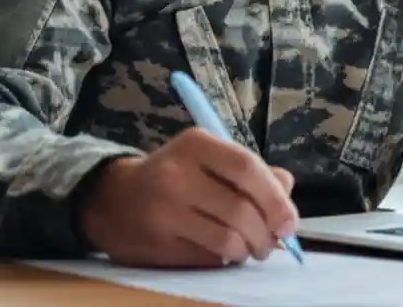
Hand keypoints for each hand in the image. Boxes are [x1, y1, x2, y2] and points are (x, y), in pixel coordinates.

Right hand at [77, 127, 298, 266]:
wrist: (113, 198)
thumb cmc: (175, 176)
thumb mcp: (208, 159)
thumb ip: (250, 171)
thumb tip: (287, 190)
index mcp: (196, 145)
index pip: (247, 168)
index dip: (275, 198)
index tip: (289, 221)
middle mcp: (177, 174)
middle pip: (241, 209)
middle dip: (267, 233)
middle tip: (273, 242)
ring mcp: (164, 211)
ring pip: (227, 239)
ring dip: (249, 250)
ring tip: (252, 249)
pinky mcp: (157, 243)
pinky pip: (207, 257)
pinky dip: (226, 258)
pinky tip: (225, 252)